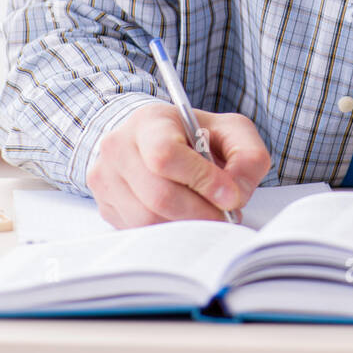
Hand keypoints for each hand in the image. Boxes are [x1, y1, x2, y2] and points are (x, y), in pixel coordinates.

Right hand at [86, 102, 272, 228]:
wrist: (157, 140)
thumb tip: (235, 194)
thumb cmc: (196, 135)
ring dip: (186, 226)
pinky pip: (138, 231)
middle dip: (201, 213)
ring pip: (148, 220)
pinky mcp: (105, 206)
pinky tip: (184, 217)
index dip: (201, 180)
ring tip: (207, 215)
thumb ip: (247, 156)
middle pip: (158, 195)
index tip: (231, 196)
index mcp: (149, 121)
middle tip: (226, 216)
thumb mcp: (231, 131)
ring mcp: (105, 178)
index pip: (165, 155)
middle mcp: (118, 147)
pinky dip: (169, 231)